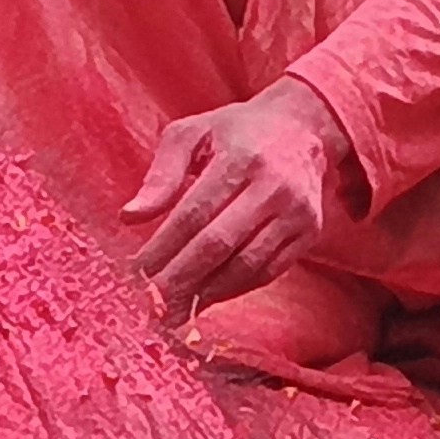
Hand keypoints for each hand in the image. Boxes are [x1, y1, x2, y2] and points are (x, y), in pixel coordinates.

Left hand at [124, 79, 361, 312]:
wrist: (302, 127)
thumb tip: (130, 216)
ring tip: (174, 311)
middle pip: (219, 244)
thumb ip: (162, 173)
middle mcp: (274, 186)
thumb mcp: (192, 133)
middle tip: (151, 304)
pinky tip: (206, 298)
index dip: (162, 248)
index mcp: (241, 157)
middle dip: (179, 278)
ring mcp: (297, 212)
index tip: (136, 272)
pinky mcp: (309, 232)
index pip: (194, 213)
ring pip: (246, 265)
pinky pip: (268, 272)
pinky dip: (234, 290)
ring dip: (206, 293)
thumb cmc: (236, 132)